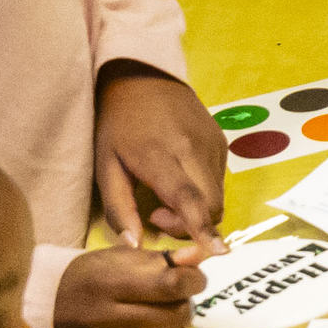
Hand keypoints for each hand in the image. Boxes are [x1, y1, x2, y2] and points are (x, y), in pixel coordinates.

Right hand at [54, 244, 205, 327]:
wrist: (45, 313)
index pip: (171, 285)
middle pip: (177, 316)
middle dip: (185, 304)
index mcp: (108, 284)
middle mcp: (107, 320)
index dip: (194, 280)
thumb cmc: (88, 279)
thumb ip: (161, 259)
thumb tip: (200, 255)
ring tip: (165, 320)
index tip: (194, 279)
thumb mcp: (118, 259)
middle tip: (174, 299)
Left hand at [93, 65, 227, 246]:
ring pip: (218, 196)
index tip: (216, 251)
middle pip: (211, 206)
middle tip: (156, 215)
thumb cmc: (117, 123)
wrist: (144, 76)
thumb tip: (135, 245)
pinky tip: (178, 179)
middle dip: (191, 226)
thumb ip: (119, 208)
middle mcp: (195, 150)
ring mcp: (213, 144)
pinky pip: (219, 180)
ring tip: (164, 196)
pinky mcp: (222, 141)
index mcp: (161, 156)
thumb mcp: (106, 165)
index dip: (202, 228)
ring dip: (196, 209)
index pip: (189, 199)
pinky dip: (202, 191)